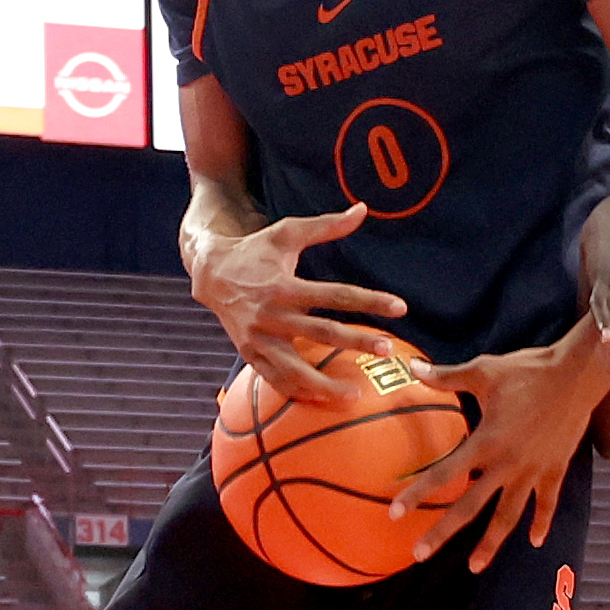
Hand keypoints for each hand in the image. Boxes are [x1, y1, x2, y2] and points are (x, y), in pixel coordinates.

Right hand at [190, 205, 408, 405]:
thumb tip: (362, 209)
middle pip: (322, 332)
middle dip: (357, 342)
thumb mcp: (287, 233)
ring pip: (295, 369)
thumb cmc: (255, 251)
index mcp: (283, 285)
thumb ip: (326, 225)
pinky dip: (298, 393)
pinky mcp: (250, 354)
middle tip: (387, 351)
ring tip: (354, 396)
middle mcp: (271, 315)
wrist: (210, 274)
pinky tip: (321, 401)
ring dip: (325, 385)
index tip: (400, 308)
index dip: (369, 301)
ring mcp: (259, 339)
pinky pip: (275, 380)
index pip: (335, 295)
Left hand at [393, 329, 609, 569]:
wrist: (579, 375)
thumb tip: (411, 366)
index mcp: (487, 441)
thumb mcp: (484, 370)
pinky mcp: (555, 470)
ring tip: (474, 567)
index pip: (445, 473)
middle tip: (419, 554)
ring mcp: (533, 471)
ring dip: (490, 543)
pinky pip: (546, 503)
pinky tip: (535, 541)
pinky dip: (541, 522)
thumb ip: (446, 376)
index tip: (395, 513)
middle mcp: (507, 464)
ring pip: (508, 516)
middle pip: (470, 506)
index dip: (417, 492)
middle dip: (443, 532)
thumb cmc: (529, 370)